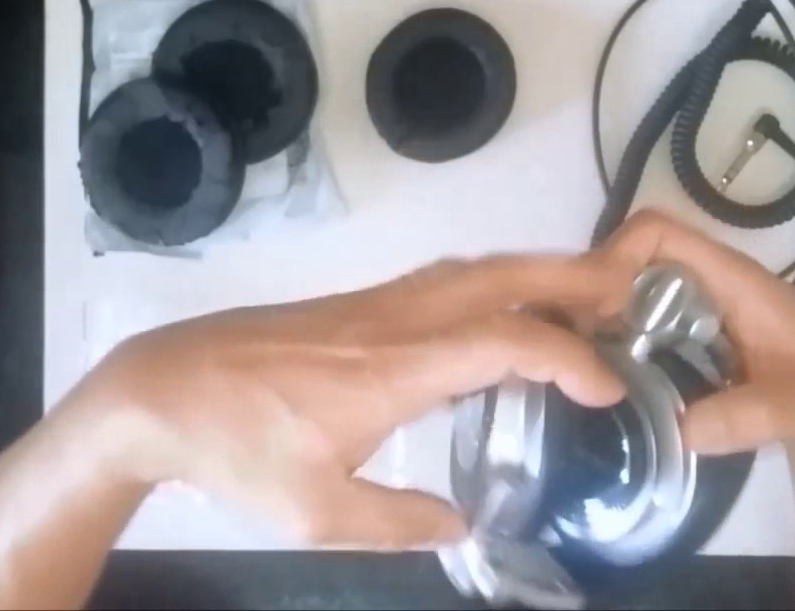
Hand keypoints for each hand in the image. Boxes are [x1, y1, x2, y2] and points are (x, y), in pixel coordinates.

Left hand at [76, 256, 627, 550]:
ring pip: (472, 269)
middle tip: (632, 294)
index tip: (611, 387)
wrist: (162, 390)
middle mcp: (396, 320)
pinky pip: (443, 280)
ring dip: (536, 274)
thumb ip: (400, 524)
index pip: (504, 342)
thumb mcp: (319, 514)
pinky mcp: (355, 305)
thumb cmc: (237, 450)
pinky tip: (502, 306)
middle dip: (574, 282)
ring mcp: (374, 304)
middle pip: (501, 278)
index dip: (569, 359)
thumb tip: (462, 525)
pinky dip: (493, 282)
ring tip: (585, 294)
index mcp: (397, 368)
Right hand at [589, 209, 794, 462]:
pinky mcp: (681, 336)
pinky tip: (593, 380)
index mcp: (729, 279)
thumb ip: (753, 415)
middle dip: (587, 293)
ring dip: (589, 320)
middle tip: (563, 348)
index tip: (590, 312)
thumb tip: (684, 429)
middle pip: (624, 261)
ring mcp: (687, 309)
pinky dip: (605, 343)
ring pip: (621, 292)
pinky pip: (630, 323)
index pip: (658, 235)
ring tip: (568, 366)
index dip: (614, 256)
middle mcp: (700, 284)